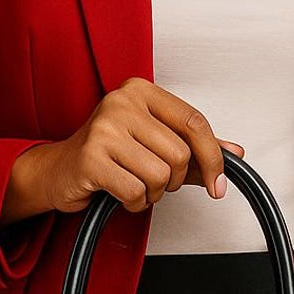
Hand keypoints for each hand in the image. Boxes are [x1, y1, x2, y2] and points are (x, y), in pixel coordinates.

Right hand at [31, 77, 245, 214]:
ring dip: (153, 193)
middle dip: (173, 180)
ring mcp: (104, 129)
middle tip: (153, 179)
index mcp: (141, 91)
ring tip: (134, 183)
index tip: (218, 183)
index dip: (213, 157)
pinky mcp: (91, 158)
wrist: (58, 170)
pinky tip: (120, 192)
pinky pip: (136, 191)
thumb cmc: (108, 154)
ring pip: (160, 176)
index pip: (195, 122)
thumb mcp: (155, 143)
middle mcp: (122, 102)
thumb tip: (235, 153)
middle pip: (180, 154)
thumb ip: (195, 146)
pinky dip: (135, 202)